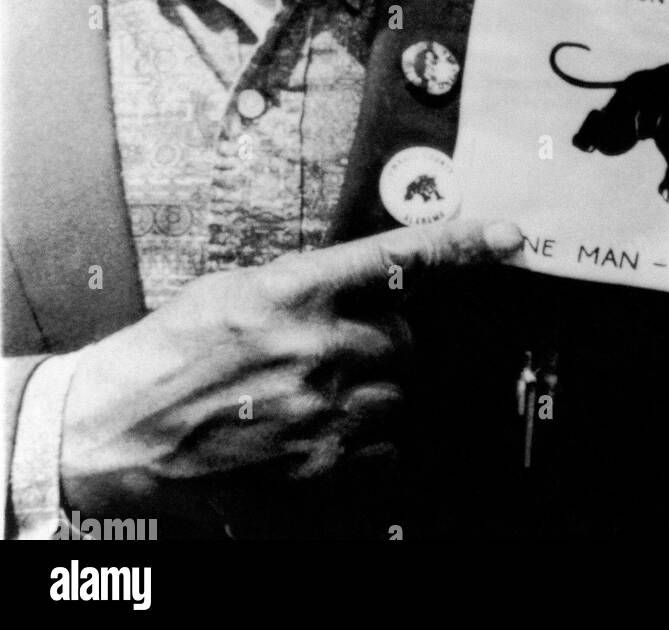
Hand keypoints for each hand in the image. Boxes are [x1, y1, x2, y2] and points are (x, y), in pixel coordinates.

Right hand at [59, 218, 521, 527]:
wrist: (126, 425)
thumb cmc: (176, 348)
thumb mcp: (242, 288)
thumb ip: (312, 284)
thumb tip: (377, 282)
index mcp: (295, 291)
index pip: (397, 259)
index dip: (462, 244)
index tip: (509, 236)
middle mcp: (315, 348)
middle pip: (408, 339)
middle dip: (391, 341)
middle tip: (349, 346)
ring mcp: (319, 412)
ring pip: (400, 395)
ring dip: (381, 391)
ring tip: (329, 389)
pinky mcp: (315, 466)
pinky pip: (383, 449)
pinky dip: (370, 439)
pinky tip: (329, 428)